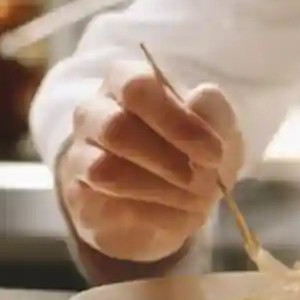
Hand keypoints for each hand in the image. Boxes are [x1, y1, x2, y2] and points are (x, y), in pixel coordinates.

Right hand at [59, 60, 244, 262]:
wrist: (174, 200)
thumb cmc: (194, 150)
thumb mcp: (219, 129)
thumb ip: (215, 111)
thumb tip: (201, 96)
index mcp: (127, 82)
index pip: (137, 87)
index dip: (176, 120)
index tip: (214, 153)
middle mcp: (94, 113)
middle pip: (115, 128)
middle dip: (166, 160)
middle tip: (203, 182)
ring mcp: (80, 154)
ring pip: (104, 170)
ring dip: (158, 190)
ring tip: (195, 201)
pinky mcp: (80, 198)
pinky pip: (107, 207)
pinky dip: (152, 216)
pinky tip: (178, 216)